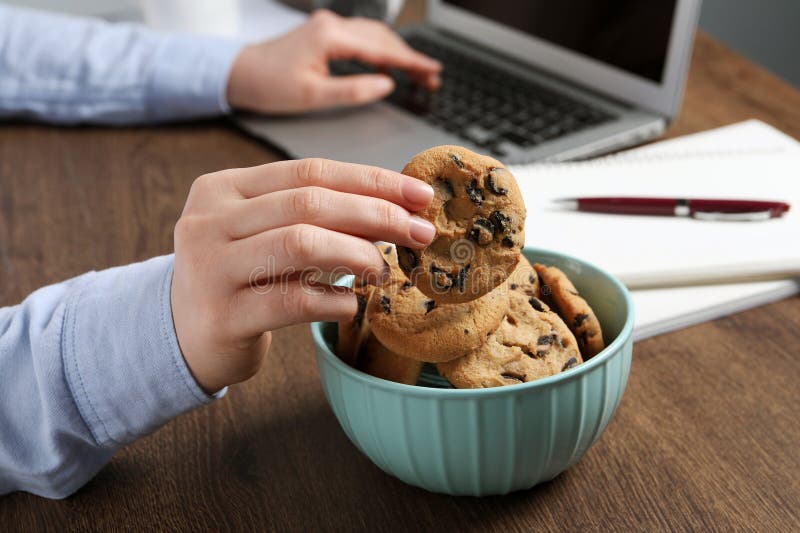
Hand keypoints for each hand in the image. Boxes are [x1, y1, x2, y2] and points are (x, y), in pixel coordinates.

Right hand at [171, 158, 434, 392]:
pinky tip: (350, 305)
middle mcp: (209, 221)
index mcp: (222, 188)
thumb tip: (398, 205)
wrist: (183, 335)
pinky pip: (294, 301)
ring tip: (383, 270)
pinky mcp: (223, 317)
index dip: (370, 180)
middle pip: (309, 203)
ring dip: (357, 254)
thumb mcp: (264, 232)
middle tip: (420, 232)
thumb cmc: (242, 277)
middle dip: (376, 214)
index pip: (309, 172)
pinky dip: (334, 300)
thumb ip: (313, 214)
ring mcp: (211, 269)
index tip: (419, 195)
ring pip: (301, 244)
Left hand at [225, 9, 440, 113]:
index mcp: (330, 37)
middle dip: (410, 57)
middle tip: (432, 78)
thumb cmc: (270, 85)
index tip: (434, 72)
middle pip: (382, 37)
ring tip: (418, 74)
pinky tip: (387, 68)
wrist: (240, 73)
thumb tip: (387, 85)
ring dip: (397, 53)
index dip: (411, 62)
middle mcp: (331, 25)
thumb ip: (353, 90)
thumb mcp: (314, 96)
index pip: (382, 49)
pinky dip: (380, 51)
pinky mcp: (324, 33)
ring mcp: (328, 26)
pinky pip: (361, 38)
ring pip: (374, 35)